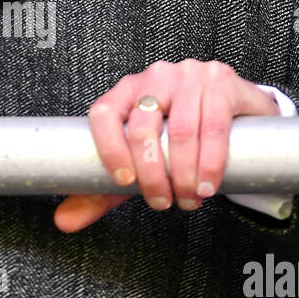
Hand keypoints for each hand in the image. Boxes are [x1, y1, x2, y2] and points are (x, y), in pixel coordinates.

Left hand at [53, 59, 280, 231]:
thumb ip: (101, 191)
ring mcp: (190, 74)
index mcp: (126, 90)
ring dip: (184, 175)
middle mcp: (155, 76)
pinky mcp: (222, 81)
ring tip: (188, 200)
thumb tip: (63, 222)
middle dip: (152, 175)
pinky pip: (214, 126)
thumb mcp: (139, 163)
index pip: (104, 113)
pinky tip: (208, 185)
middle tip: (162, 203)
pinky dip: (210, 162)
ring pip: (182, 131)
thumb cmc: (178, 140)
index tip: (124, 183)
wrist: (234, 116)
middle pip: (143, 127)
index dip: (109, 149)